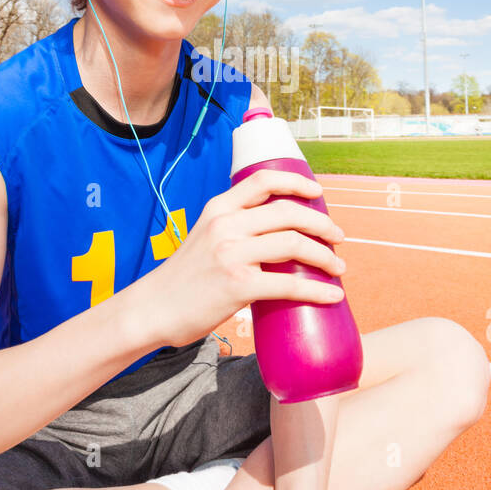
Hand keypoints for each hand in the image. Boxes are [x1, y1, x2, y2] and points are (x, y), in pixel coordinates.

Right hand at [134, 169, 347, 348]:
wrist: (152, 309)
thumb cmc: (183, 278)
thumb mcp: (203, 236)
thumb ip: (232, 227)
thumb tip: (273, 231)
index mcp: (218, 208)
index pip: (264, 180)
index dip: (296, 182)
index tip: (317, 191)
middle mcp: (226, 225)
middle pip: (288, 212)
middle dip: (322, 223)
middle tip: (338, 237)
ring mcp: (232, 254)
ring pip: (294, 244)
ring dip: (325, 256)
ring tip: (338, 268)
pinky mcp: (238, 286)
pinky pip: (289, 285)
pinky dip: (317, 290)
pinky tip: (331, 296)